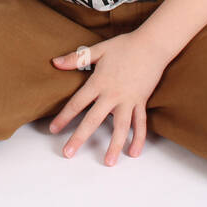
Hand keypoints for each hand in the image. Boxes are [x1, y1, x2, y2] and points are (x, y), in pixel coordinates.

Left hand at [48, 31, 170, 165]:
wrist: (153, 45)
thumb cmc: (125, 45)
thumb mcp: (99, 49)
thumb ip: (76, 58)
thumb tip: (55, 62)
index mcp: (99, 82)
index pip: (77, 103)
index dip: (64, 117)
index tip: (53, 129)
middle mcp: (113, 95)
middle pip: (93, 120)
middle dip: (79, 138)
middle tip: (68, 154)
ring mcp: (129, 100)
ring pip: (120, 127)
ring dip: (114, 145)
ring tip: (108, 162)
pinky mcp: (141, 102)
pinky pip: (140, 123)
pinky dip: (138, 138)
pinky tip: (134, 153)